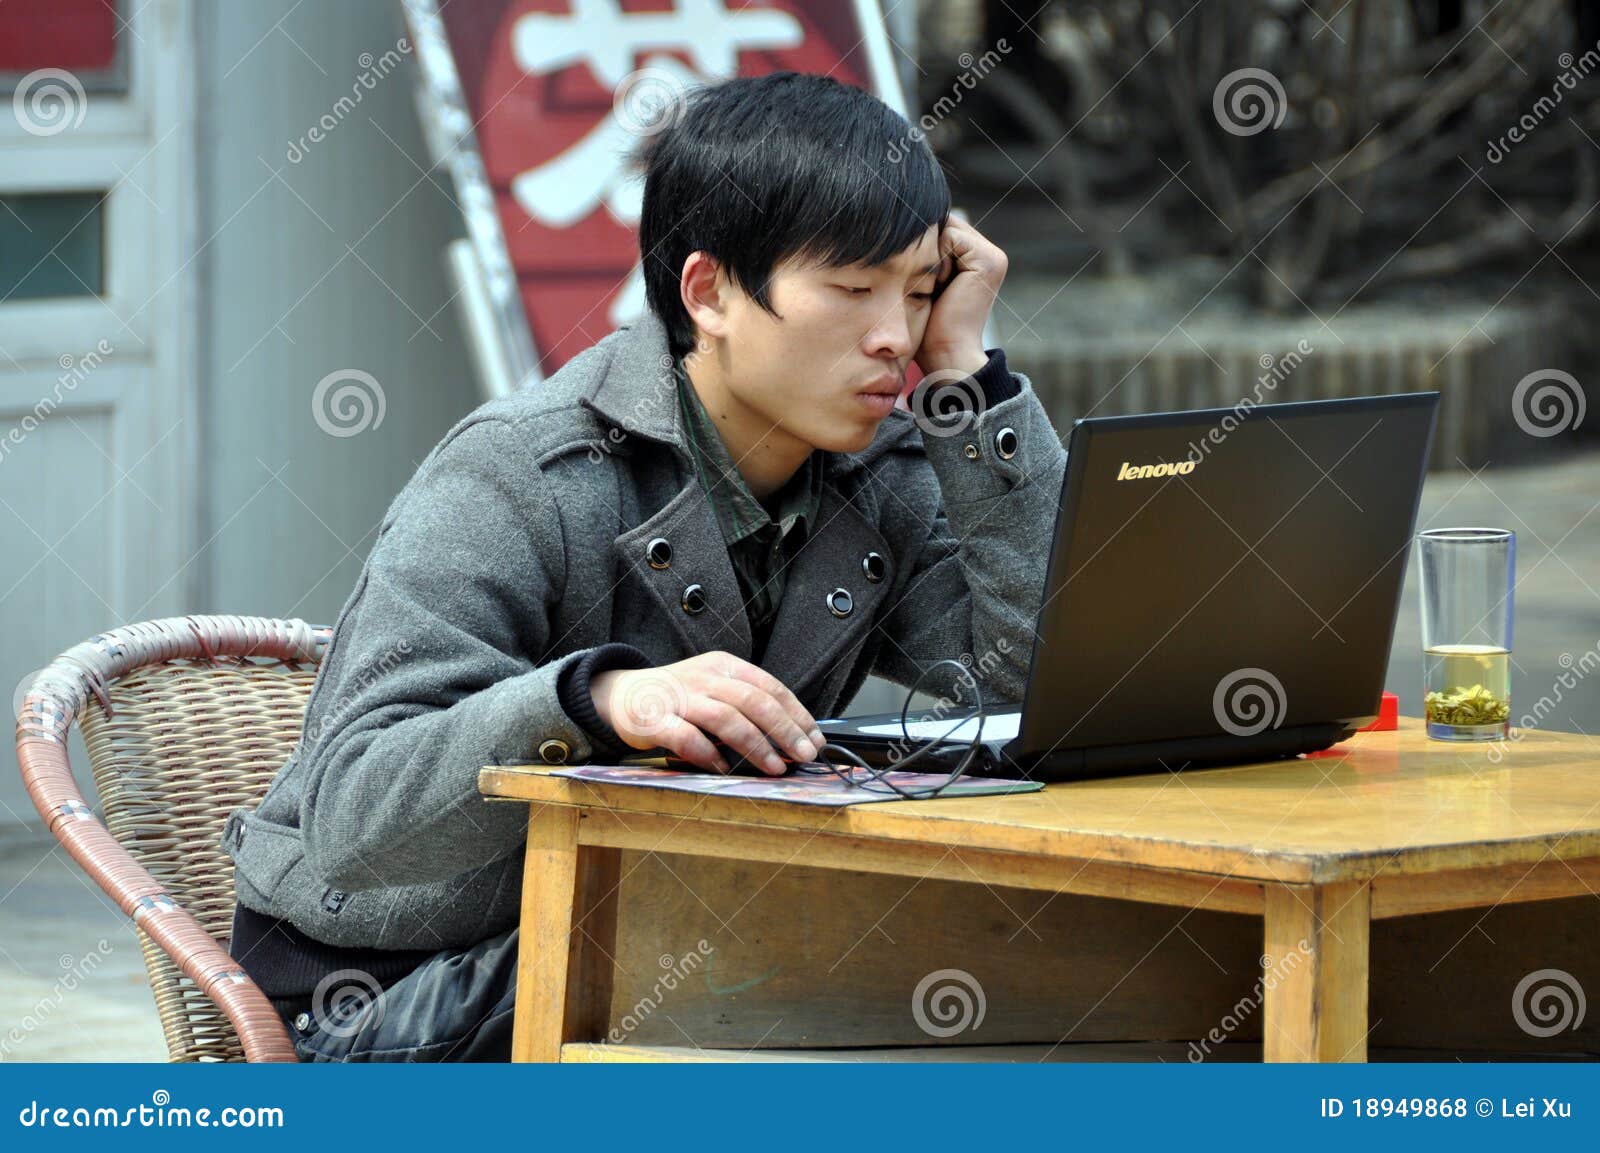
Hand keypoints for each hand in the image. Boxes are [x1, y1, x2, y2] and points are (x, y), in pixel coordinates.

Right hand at [590, 650, 824, 774]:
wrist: (621, 694)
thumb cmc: (678, 697)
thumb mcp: (714, 687)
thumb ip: (746, 705)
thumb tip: (792, 736)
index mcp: (723, 667)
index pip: (770, 687)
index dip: (796, 714)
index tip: (814, 739)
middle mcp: (704, 678)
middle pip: (754, 701)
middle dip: (785, 731)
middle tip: (803, 755)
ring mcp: (679, 698)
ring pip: (725, 718)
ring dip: (755, 745)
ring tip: (774, 767)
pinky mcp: (654, 720)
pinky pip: (686, 737)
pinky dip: (707, 754)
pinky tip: (722, 768)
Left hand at [914, 210, 1007, 378]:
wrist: (945, 354)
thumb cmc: (928, 328)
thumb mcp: (924, 284)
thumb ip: (925, 254)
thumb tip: (906, 224)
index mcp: (977, 259)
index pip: (940, 229)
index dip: (921, 247)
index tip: (922, 281)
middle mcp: (989, 254)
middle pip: (942, 225)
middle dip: (925, 249)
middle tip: (928, 285)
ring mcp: (992, 255)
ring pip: (944, 228)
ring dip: (930, 257)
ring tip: (936, 287)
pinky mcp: (988, 259)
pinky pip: (949, 236)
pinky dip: (936, 259)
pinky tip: (941, 285)